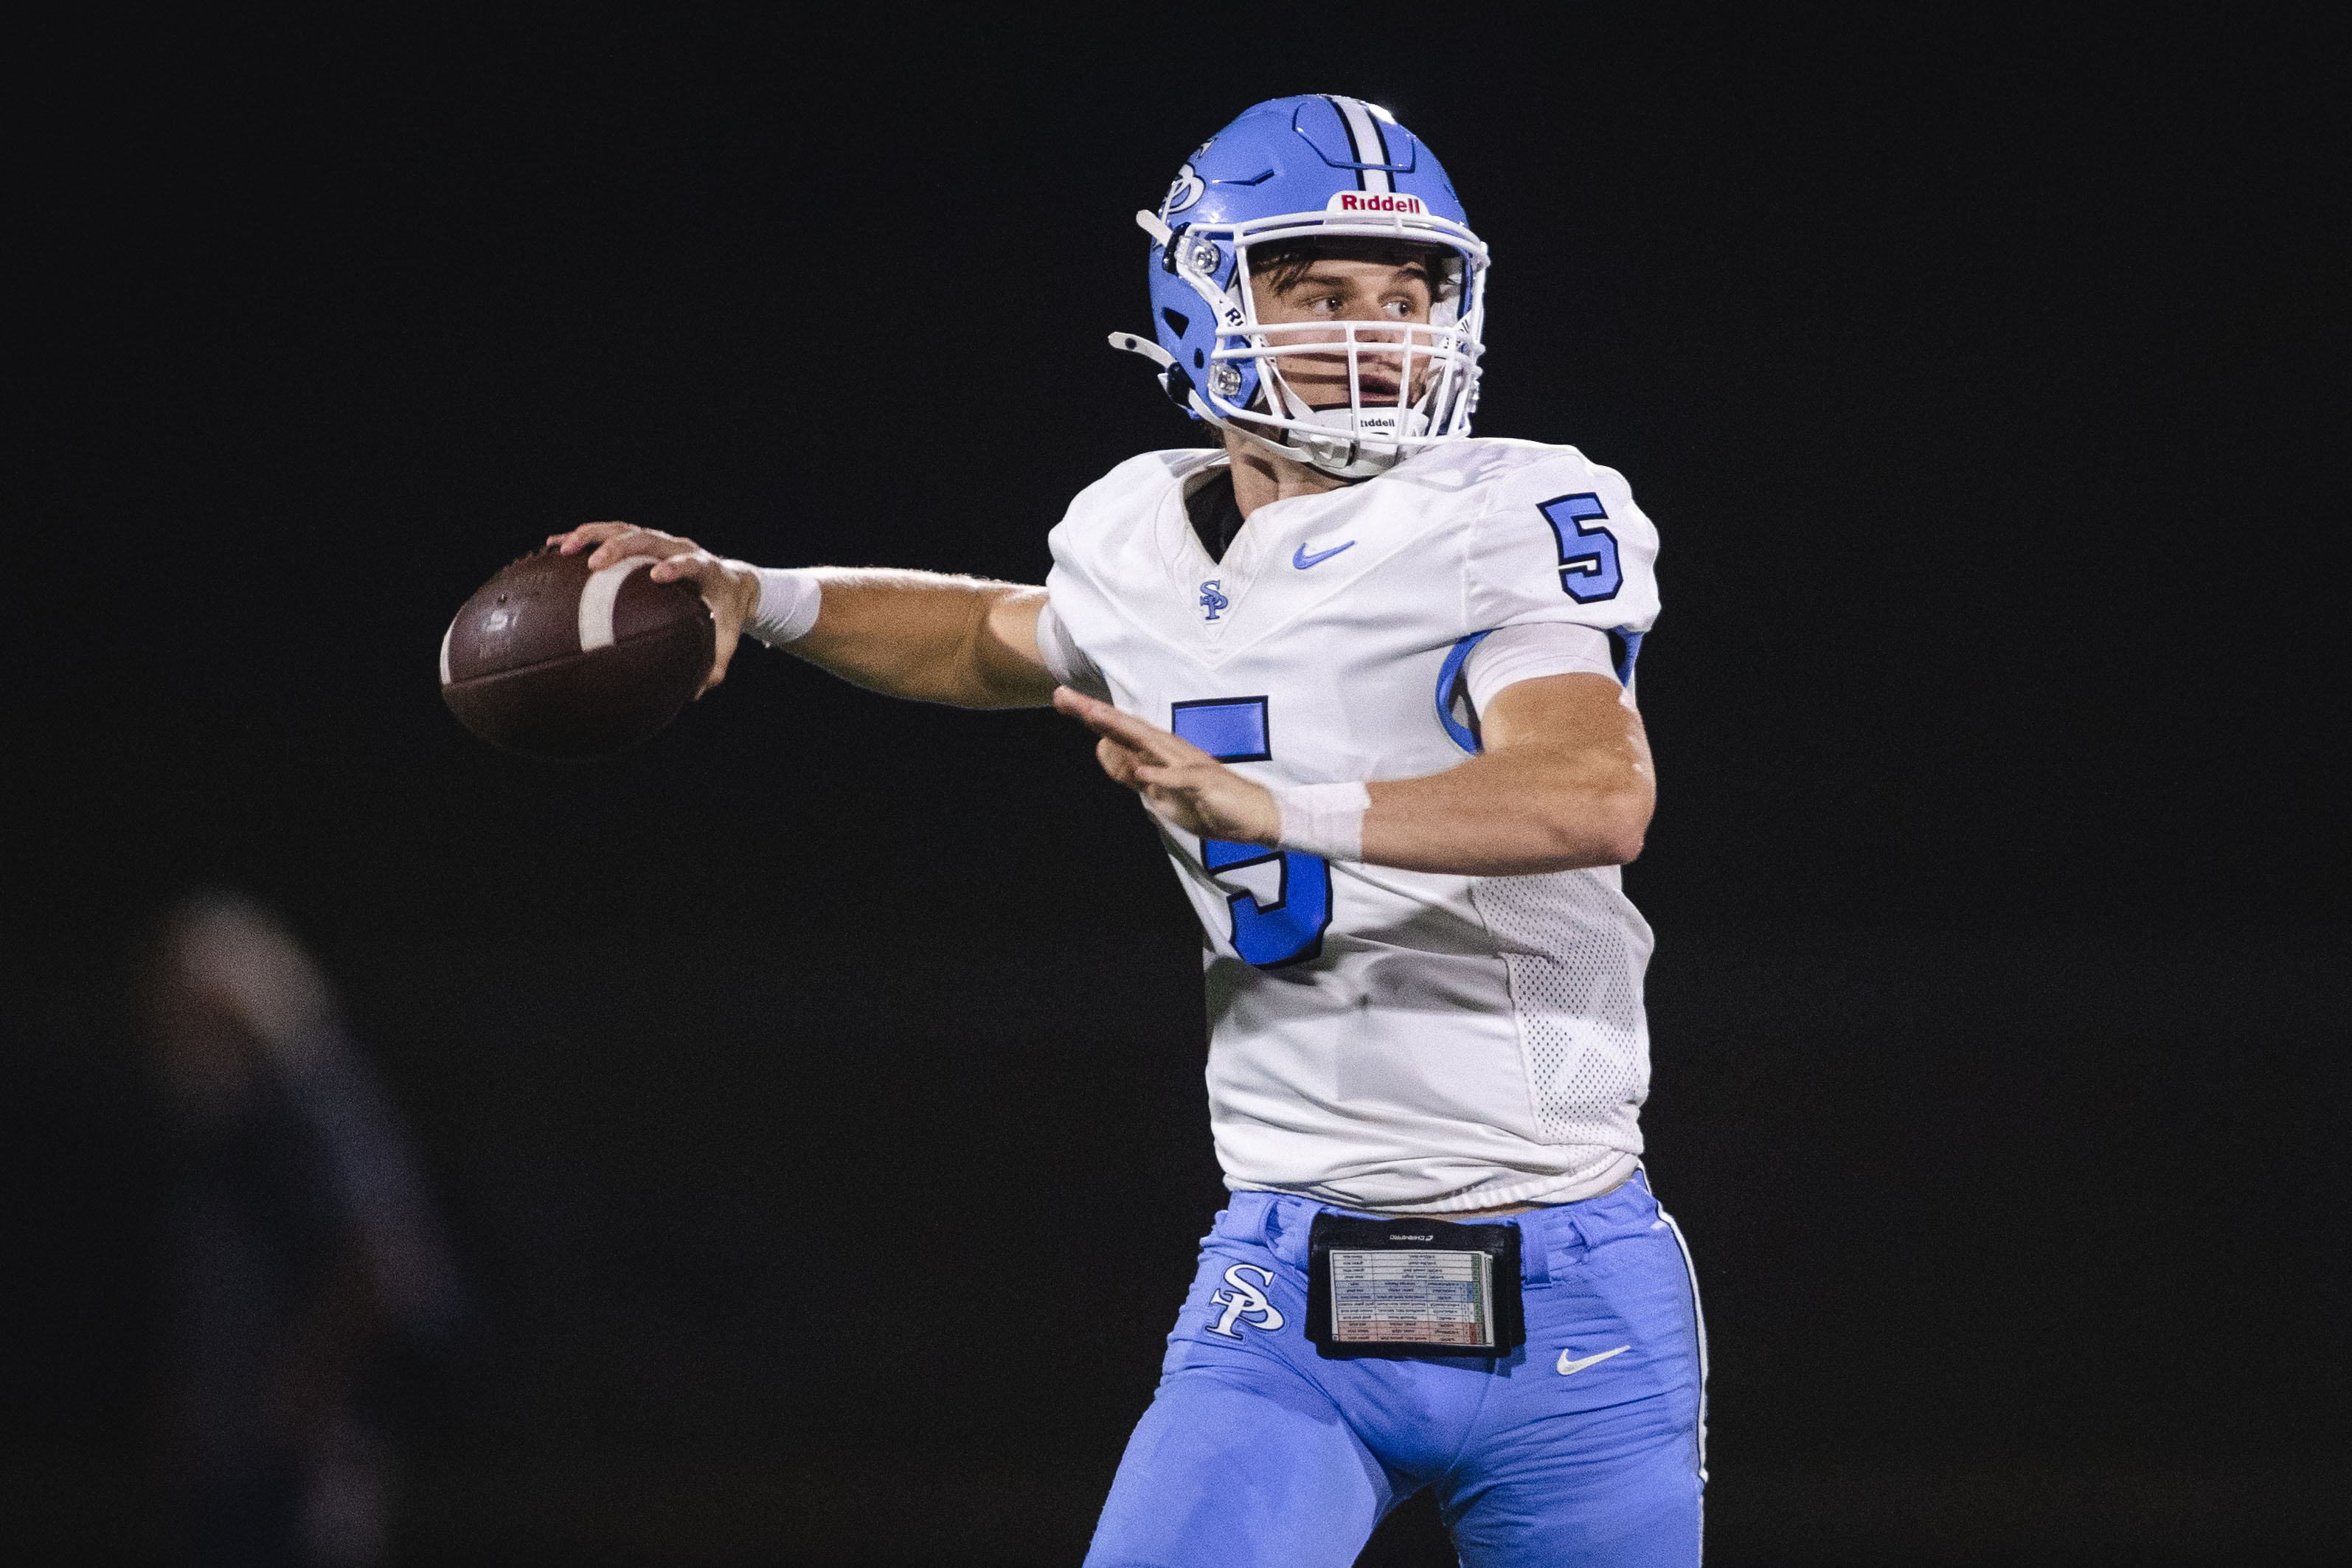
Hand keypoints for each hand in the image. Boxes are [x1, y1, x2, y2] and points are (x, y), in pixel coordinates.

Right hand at [548, 522, 760, 694]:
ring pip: (623, 529)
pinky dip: (582, 537)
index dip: (675, 567)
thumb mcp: (726, 637)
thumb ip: (716, 662)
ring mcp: (658, 541)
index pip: (690, 563)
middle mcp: (678, 546)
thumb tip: (698, 691)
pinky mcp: (641, 541)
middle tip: (595, 564)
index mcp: (703, 567)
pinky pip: (609, 533)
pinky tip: (553, 545)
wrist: (729, 580)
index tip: (657, 576)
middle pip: (648, 538)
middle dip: (620, 547)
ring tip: (563, 548)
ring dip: (592, 536)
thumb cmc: (725, 611)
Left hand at [1054, 688, 1281, 844]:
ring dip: (1122, 730)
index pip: (1119, 732)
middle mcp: (1170, 752)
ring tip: (1093, 715)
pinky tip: (1142, 772)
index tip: (1063, 698)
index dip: (1092, 716)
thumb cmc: (1208, 802)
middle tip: (1064, 696)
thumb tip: (1105, 754)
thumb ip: (1133, 773)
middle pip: (1127, 729)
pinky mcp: (1204, 783)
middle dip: (1096, 713)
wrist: (1254, 815)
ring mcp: (1187, 765)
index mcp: (1159, 754)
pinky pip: (1180, 779)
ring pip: (1149, 744)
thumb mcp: (1160, 791)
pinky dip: (1161, 776)